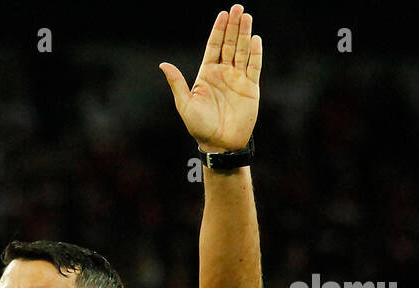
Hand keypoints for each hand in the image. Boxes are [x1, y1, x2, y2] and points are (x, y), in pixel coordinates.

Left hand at [159, 5, 261, 153]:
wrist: (219, 144)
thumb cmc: (199, 127)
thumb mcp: (185, 104)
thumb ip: (177, 83)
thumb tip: (163, 64)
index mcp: (206, 74)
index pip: (214, 46)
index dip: (218, 30)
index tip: (223, 14)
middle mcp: (223, 73)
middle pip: (230, 44)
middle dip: (233, 26)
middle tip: (238, 8)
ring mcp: (238, 79)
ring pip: (243, 51)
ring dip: (245, 34)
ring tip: (247, 17)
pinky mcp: (251, 88)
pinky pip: (254, 67)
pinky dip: (255, 53)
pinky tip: (255, 39)